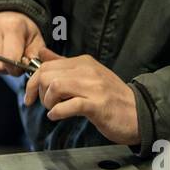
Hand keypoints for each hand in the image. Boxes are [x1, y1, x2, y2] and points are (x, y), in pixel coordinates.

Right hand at [0, 11, 47, 76]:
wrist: (6, 16)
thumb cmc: (22, 32)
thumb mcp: (35, 41)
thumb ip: (35, 56)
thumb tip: (26, 65)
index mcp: (12, 26)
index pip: (10, 61)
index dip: (16, 69)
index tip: (19, 63)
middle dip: (5, 69)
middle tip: (10, 60)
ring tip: (0, 57)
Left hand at [22, 51, 139, 144]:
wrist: (139, 112)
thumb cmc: (110, 97)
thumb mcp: (87, 75)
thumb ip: (62, 64)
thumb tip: (41, 53)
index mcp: (83, 62)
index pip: (46, 65)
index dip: (32, 81)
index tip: (30, 95)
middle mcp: (87, 71)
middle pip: (47, 74)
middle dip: (38, 91)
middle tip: (44, 103)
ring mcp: (93, 87)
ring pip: (55, 86)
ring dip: (48, 101)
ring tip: (53, 109)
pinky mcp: (97, 105)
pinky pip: (69, 105)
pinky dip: (57, 112)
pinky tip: (57, 116)